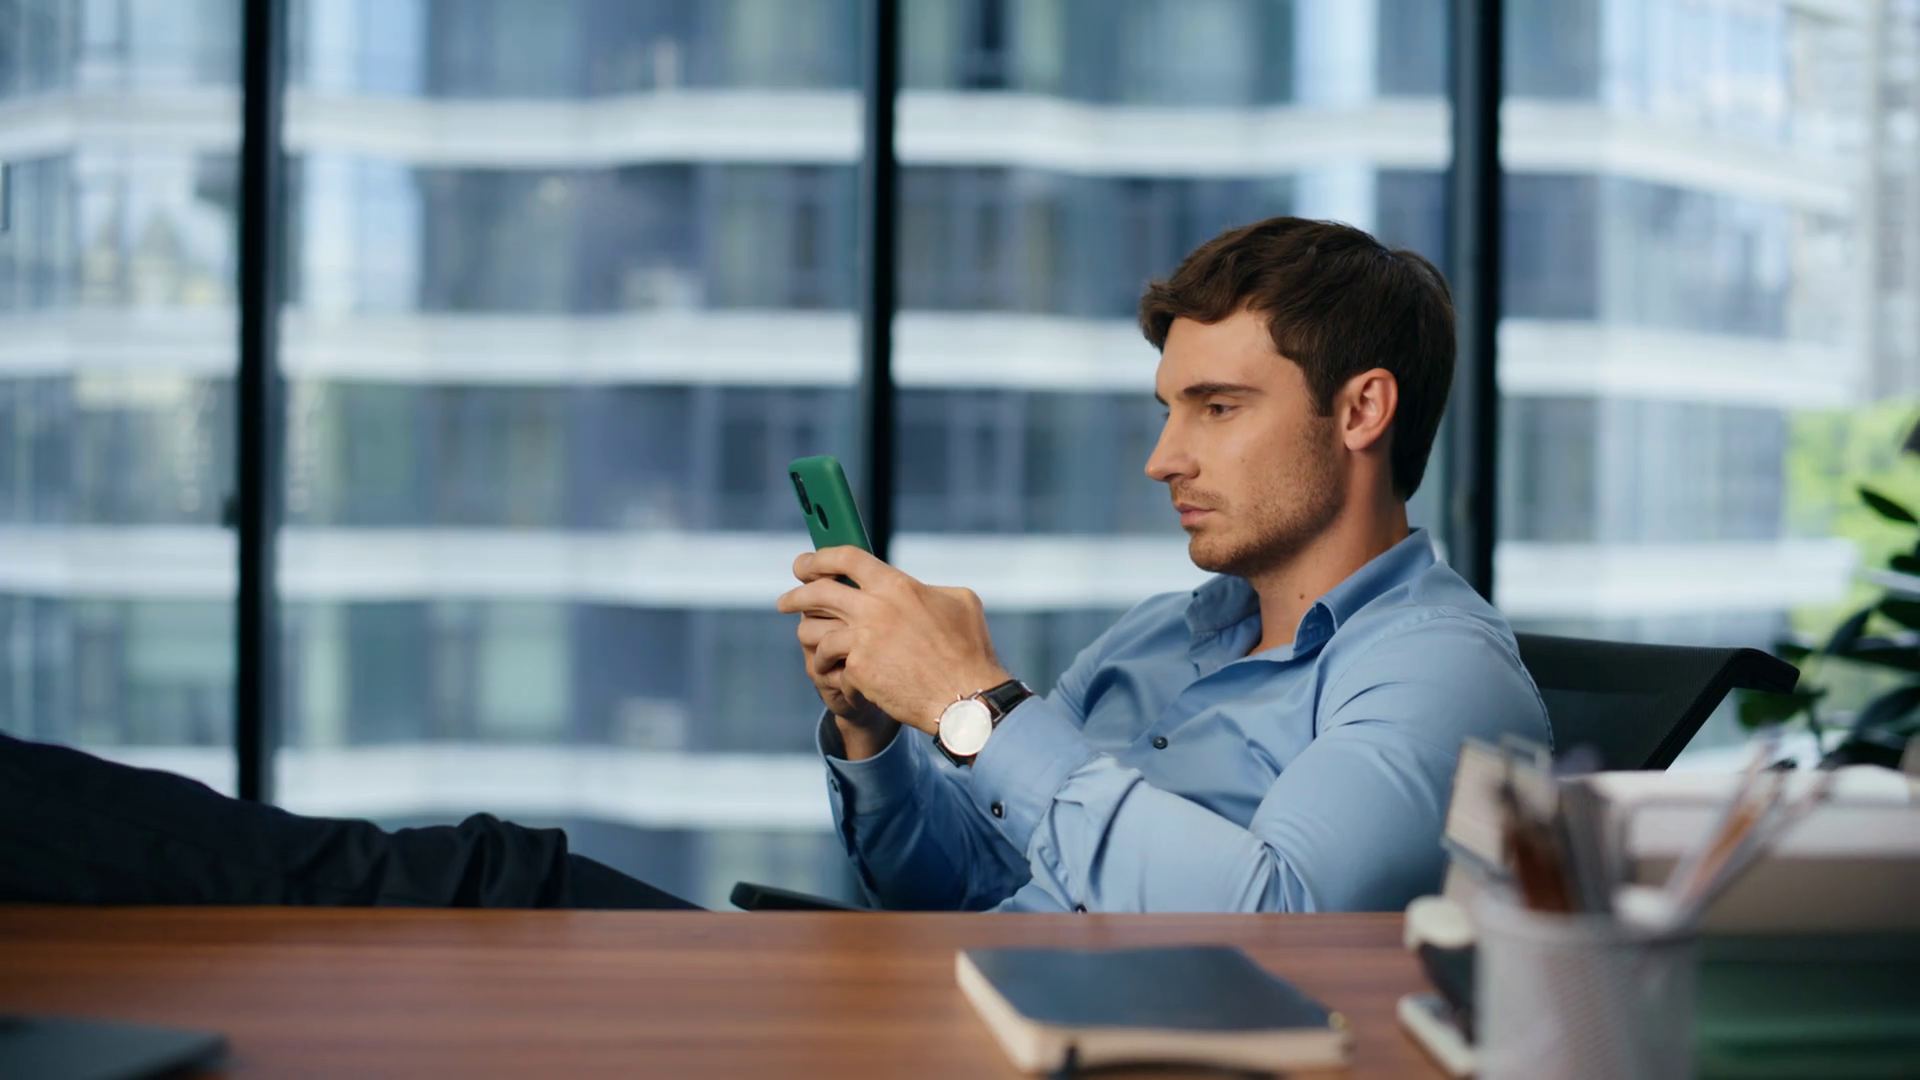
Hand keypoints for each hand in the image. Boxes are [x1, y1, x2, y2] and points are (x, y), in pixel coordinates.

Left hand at [776, 546, 1010, 736]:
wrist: (966, 696)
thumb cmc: (970, 651)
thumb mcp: (960, 602)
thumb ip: (929, 589)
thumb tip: (913, 588)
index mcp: (897, 585)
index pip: (847, 558)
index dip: (821, 558)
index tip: (806, 564)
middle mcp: (874, 608)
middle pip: (818, 592)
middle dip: (796, 595)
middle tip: (785, 601)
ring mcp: (863, 640)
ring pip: (814, 631)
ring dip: (811, 639)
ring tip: (814, 647)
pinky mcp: (858, 671)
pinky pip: (831, 665)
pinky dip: (833, 671)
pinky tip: (839, 677)